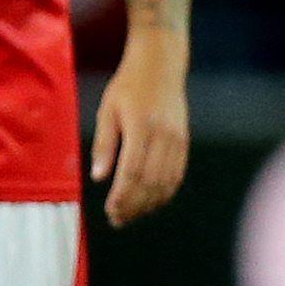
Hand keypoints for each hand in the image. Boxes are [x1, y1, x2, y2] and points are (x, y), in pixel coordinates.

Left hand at [91, 34, 191, 226]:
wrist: (161, 65)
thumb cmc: (129, 86)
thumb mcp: (107, 111)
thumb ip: (105, 145)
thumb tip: (99, 178)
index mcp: (141, 128)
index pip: (132, 173)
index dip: (122, 197)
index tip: (111, 212)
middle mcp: (163, 137)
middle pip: (151, 182)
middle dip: (134, 206)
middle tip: (119, 220)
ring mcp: (177, 140)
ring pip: (166, 182)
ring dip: (150, 203)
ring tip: (133, 214)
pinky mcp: (184, 141)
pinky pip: (177, 174)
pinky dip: (165, 191)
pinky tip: (152, 200)